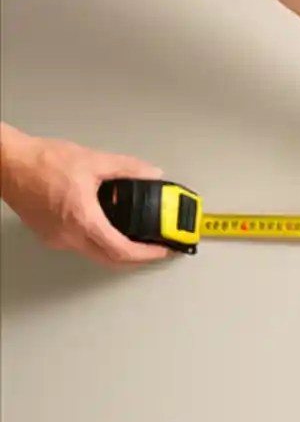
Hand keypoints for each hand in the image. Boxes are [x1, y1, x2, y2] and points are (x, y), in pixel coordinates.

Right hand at [0, 124, 170, 265]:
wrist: (7, 163)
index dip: (147, 254)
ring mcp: (56, 239)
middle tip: (153, 248)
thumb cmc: (39, 162)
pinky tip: (105, 227)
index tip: (162, 250)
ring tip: (135, 238)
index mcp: (83, 221)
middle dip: (137, 257)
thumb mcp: (93, 161)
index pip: (122, 251)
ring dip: (116, 250)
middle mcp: (68, 236)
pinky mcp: (48, 235)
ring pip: (94, 254)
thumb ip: (127, 168)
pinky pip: (79, 245)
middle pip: (111, 260)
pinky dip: (97, 242)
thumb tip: (151, 173)